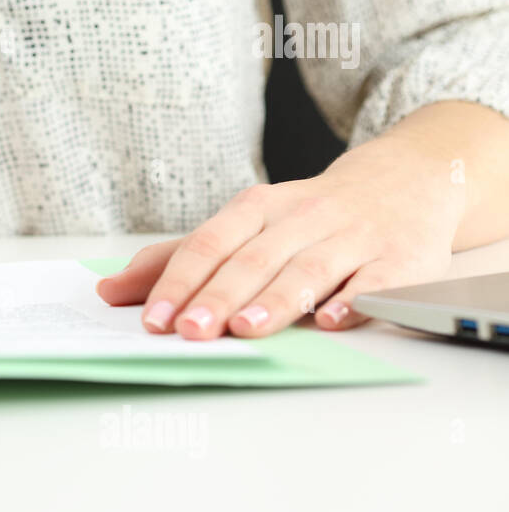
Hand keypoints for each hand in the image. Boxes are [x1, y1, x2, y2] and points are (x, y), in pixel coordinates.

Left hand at [95, 146, 464, 338]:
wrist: (403, 180)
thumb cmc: (306, 215)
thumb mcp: (242, 224)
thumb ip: (177, 259)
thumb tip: (109, 290)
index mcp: (257, 208)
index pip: (209, 244)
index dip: (179, 282)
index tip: (154, 317)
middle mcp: (301, 218)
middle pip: (253, 260)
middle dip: (218, 297)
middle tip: (190, 332)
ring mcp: (351, 237)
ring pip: (308, 270)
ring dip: (276, 301)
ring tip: (245, 328)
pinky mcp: (397, 260)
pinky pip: (374, 281)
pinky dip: (353, 301)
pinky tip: (332, 322)